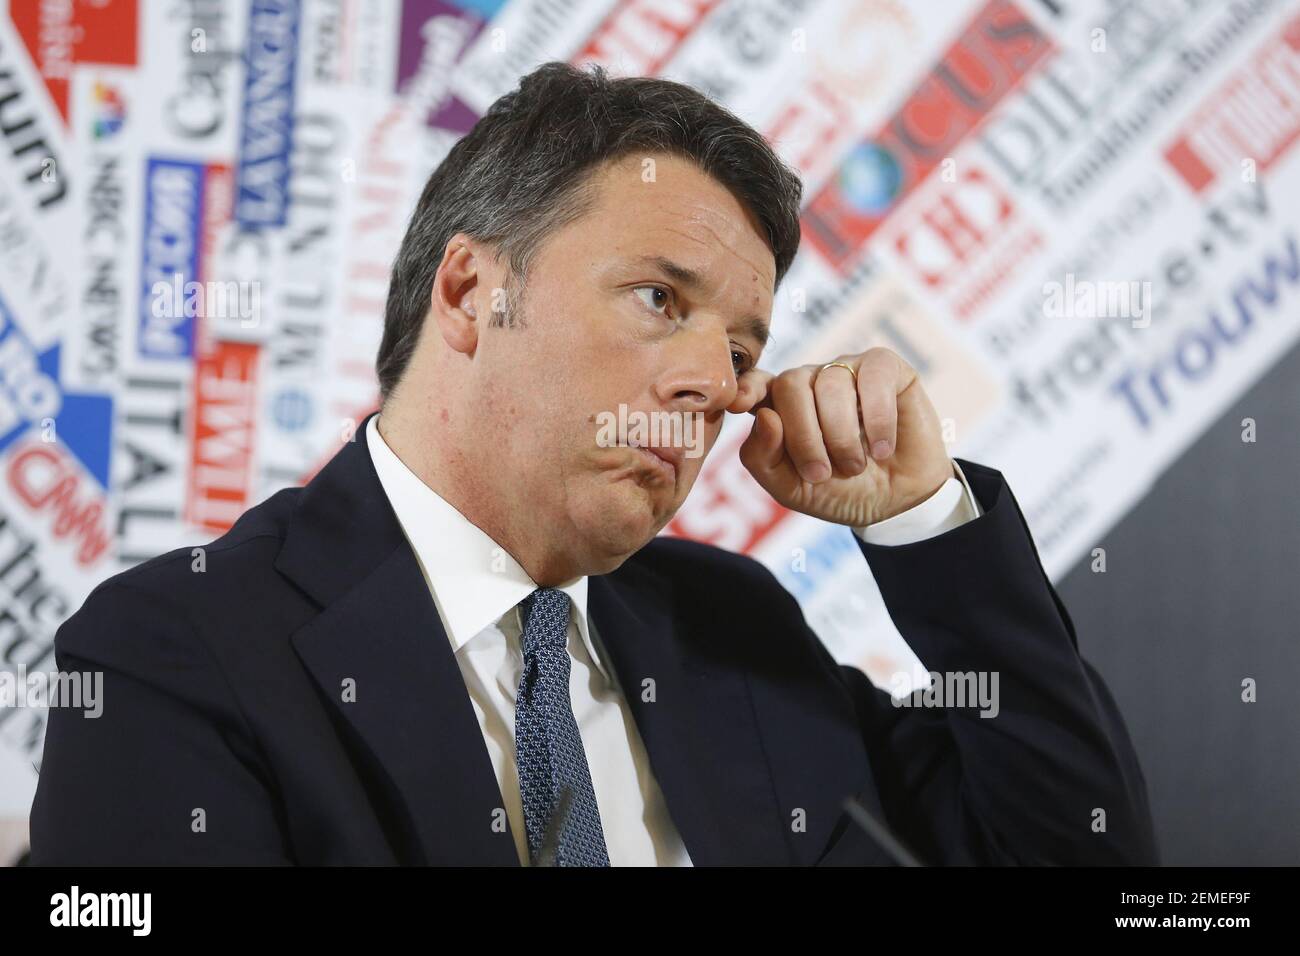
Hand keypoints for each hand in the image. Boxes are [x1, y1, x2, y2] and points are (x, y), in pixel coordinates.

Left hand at [728, 347, 954, 527]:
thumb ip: (763, 457)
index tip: (739, 404)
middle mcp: (810, 382)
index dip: (747, 388)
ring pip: (830, 383)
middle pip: (791, 384)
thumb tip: (763, 416)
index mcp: (779, 406)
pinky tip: (882, 448)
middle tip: (821, 473)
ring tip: (855, 465)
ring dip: (841, 435)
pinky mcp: (885, 369)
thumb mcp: (791, 488)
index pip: (756, 384)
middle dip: (804, 435)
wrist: (896, 502)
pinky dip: (877, 419)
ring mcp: (846, 371)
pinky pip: (873, 377)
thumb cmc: (840, 491)